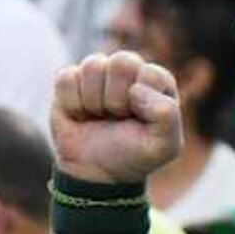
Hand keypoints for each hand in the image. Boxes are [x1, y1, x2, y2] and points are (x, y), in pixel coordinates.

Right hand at [51, 52, 183, 187]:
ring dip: (94, 101)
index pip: (150, 73)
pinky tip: (81, 115)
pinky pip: (67, 78)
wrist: (97, 172)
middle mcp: (129, 72)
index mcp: (157, 82)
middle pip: (122, 61)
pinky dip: (73, 103)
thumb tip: (136, 89)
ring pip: (93, 65)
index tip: (138, 121)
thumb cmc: (134, 156)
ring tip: (100, 117)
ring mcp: (99, 73)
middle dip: (117, 98)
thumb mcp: (164, 146)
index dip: (141, 101)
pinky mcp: (71, 79)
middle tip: (117, 117)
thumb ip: (167, 116)